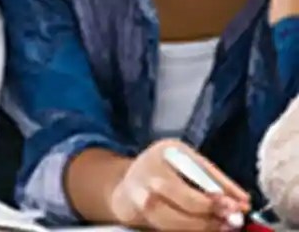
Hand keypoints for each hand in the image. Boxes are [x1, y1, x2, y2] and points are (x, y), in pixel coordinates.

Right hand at [108, 140, 249, 230]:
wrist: (131, 185)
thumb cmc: (168, 172)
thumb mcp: (189, 165)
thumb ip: (214, 180)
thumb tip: (244, 202)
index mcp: (167, 150)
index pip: (199, 169)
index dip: (223, 189)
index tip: (243, 205)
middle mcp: (150, 170)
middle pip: (184, 196)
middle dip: (212, 210)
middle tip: (234, 220)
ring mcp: (140, 194)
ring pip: (174, 217)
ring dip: (203, 225)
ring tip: (222, 227)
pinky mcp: (139, 213)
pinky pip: (168, 227)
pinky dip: (190, 230)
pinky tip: (206, 229)